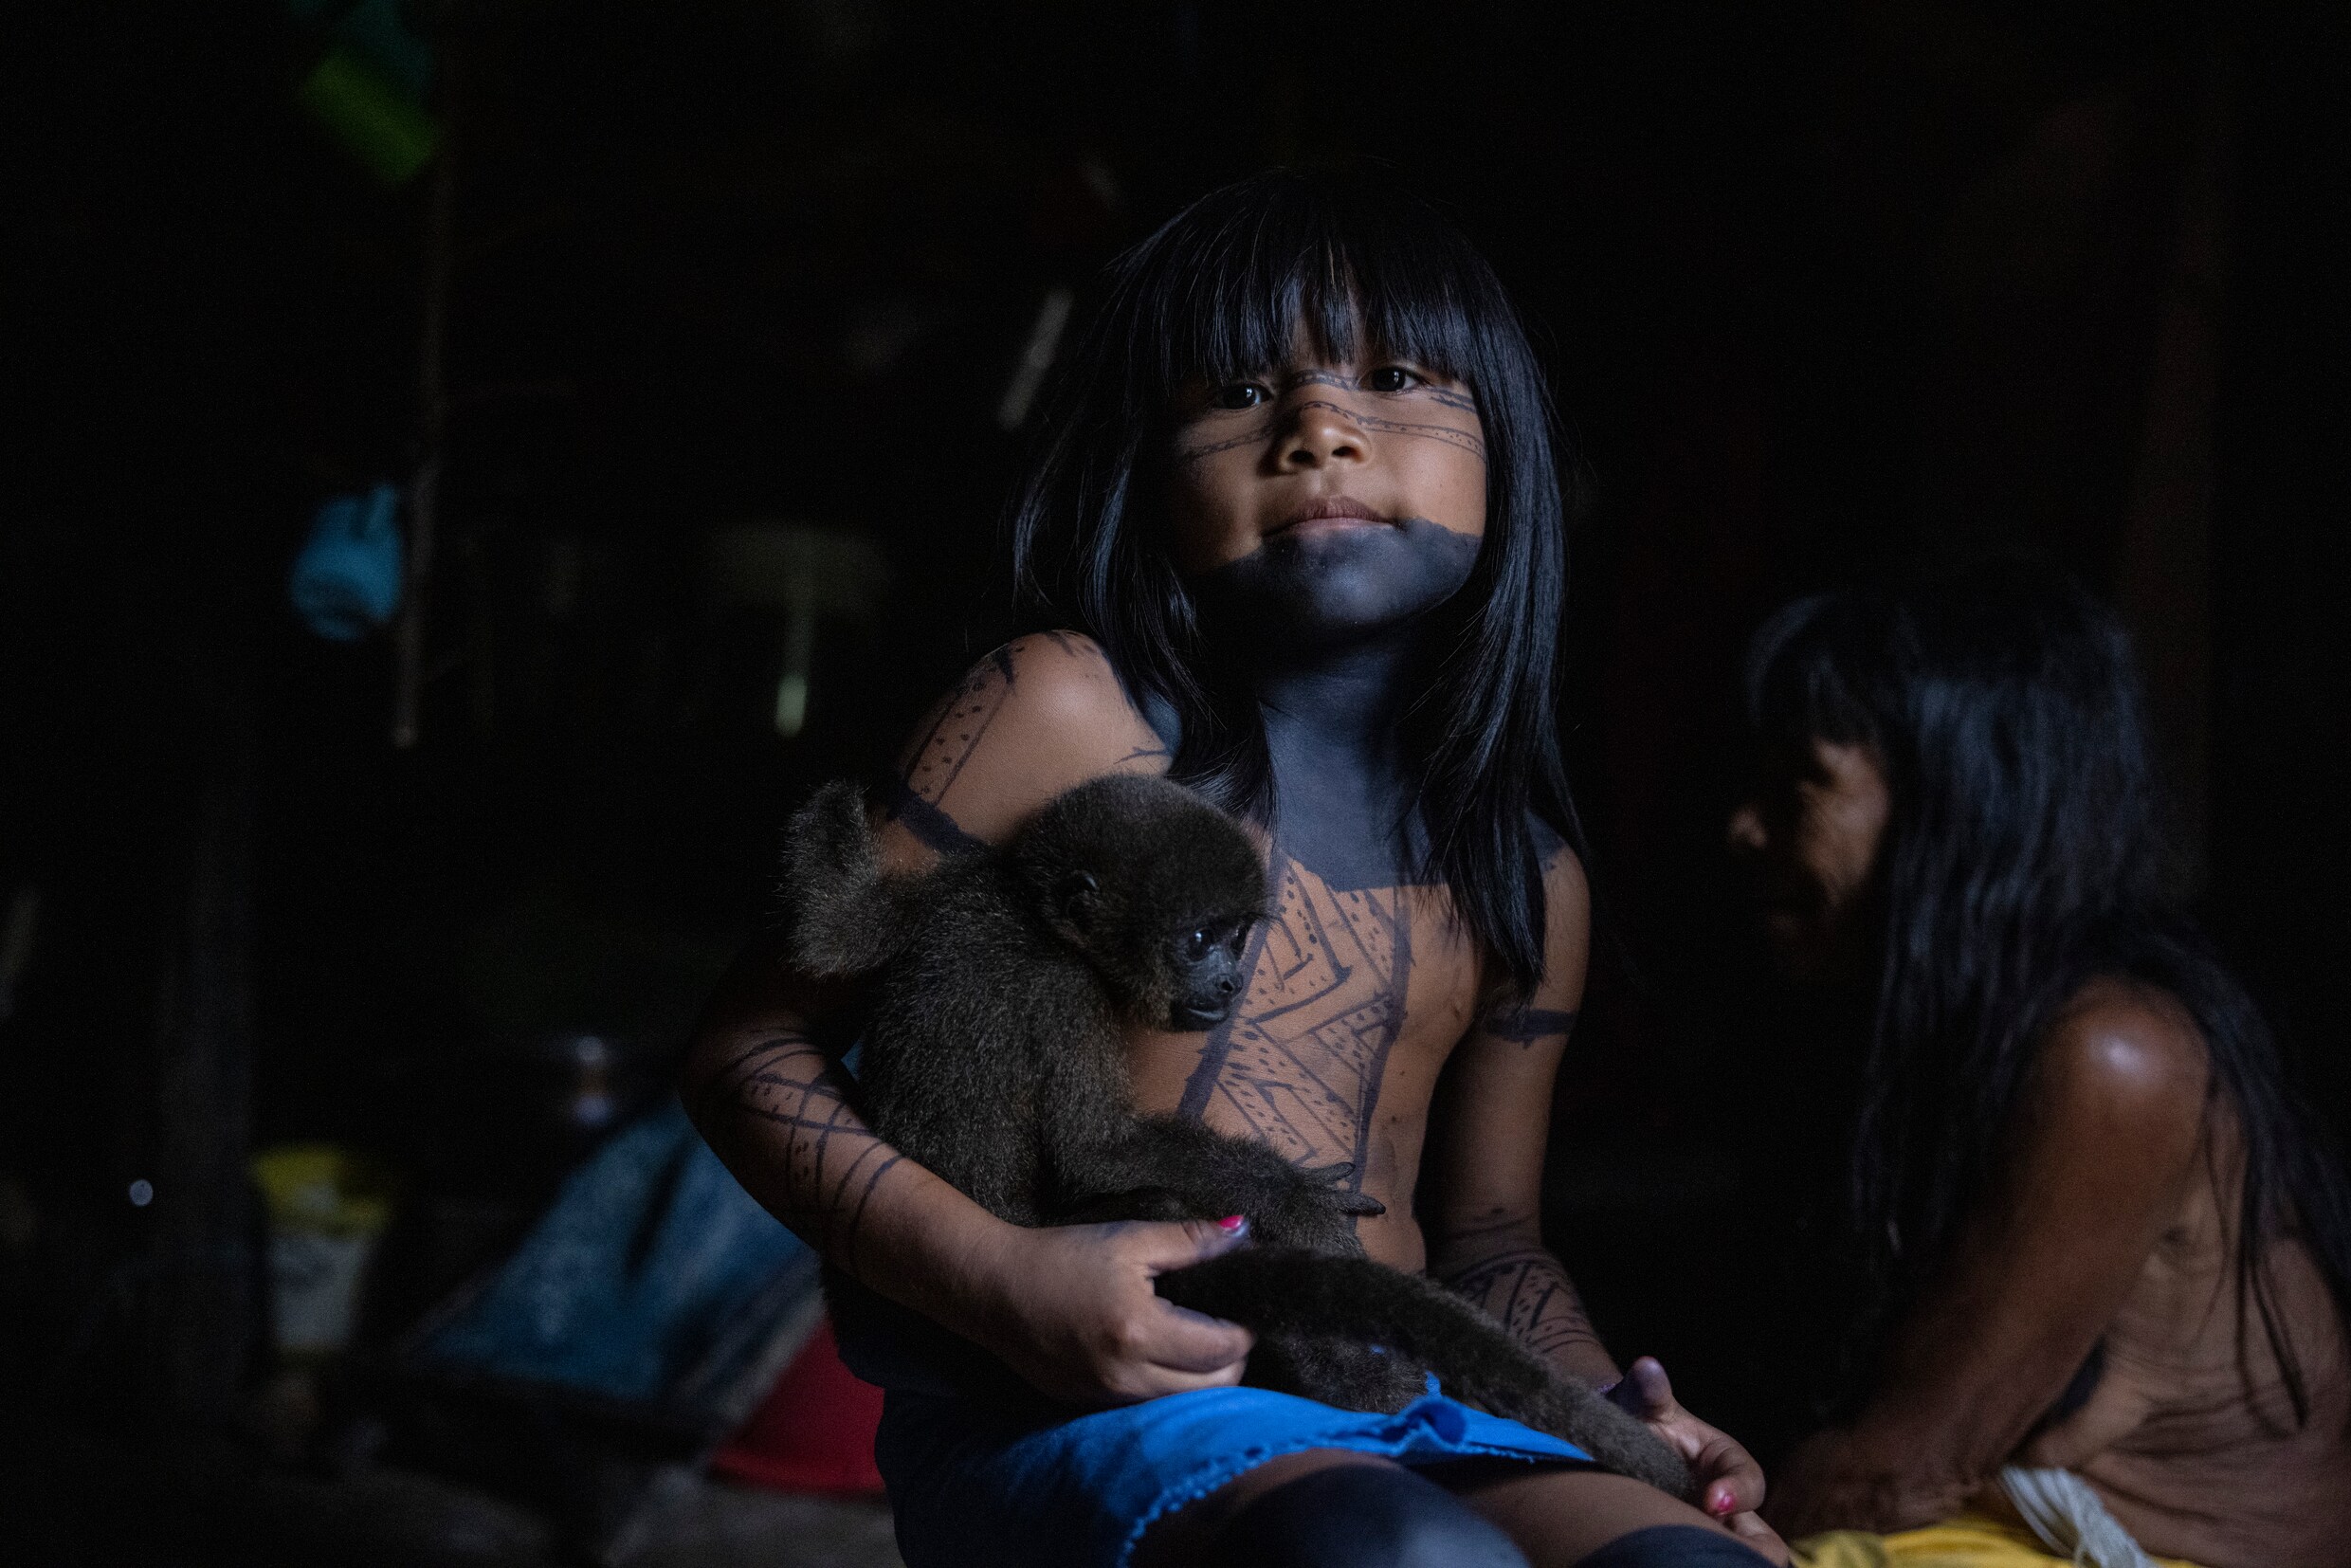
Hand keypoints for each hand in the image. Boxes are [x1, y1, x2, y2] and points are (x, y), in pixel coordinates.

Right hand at [954, 1216, 1256, 1406]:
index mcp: (1142, 1332)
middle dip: (1231, 1358)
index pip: (1224, 1350)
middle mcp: (1128, 1377)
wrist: (994, 1288)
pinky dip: (1167, 1387)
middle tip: (1223, 1325)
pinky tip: (1159, 1356)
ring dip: (1201, 1378)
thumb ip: (1191, 1240)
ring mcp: (1107, 1399)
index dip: (1244, 1328)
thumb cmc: (1062, 1255)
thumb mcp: (1130, 1239)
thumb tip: (1243, 1231)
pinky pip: (1149, 1408)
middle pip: (1214, 1388)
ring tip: (1195, 1341)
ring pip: (1184, 1405)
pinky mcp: (1090, 1407)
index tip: (1242, 1306)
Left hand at [1608, 1356, 1787, 1564]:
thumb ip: (1649, 1391)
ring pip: (1740, 1553)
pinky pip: (1706, 1556)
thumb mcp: (1642, 1402)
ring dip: (1722, 1554)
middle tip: (1707, 1542)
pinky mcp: (1694, 1543)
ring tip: (1692, 1555)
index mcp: (1726, 1459)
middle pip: (1759, 1535)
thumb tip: (1647, 1367)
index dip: (1737, 1492)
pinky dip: (1697, 1557)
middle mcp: (1727, 1498)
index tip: (1711, 1501)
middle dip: (1742, 1543)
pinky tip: (1671, 1556)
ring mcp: (1711, 1527)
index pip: (1750, 1480)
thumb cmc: (1638, 1417)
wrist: (1611, 1441)